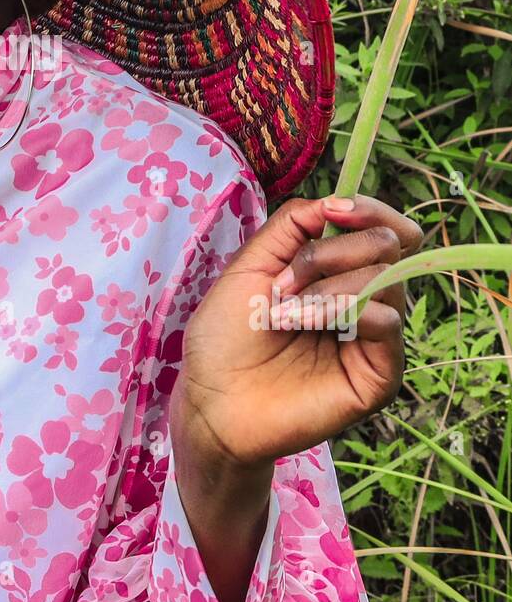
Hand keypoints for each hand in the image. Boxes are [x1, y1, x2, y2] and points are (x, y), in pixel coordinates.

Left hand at [168, 194, 423, 473]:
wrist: (212, 400)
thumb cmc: (226, 337)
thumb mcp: (252, 264)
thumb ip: (294, 225)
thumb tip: (338, 201)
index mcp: (338, 273)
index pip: (382, 229)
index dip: (368, 210)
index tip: (336, 211)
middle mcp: (363, 300)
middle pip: (389, 245)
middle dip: (333, 251)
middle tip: (284, 281)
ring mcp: (374, 339)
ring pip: (387, 279)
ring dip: (328, 286)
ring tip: (284, 313)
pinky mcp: (378, 375)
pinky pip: (389, 323)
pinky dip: (348, 310)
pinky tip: (309, 324)